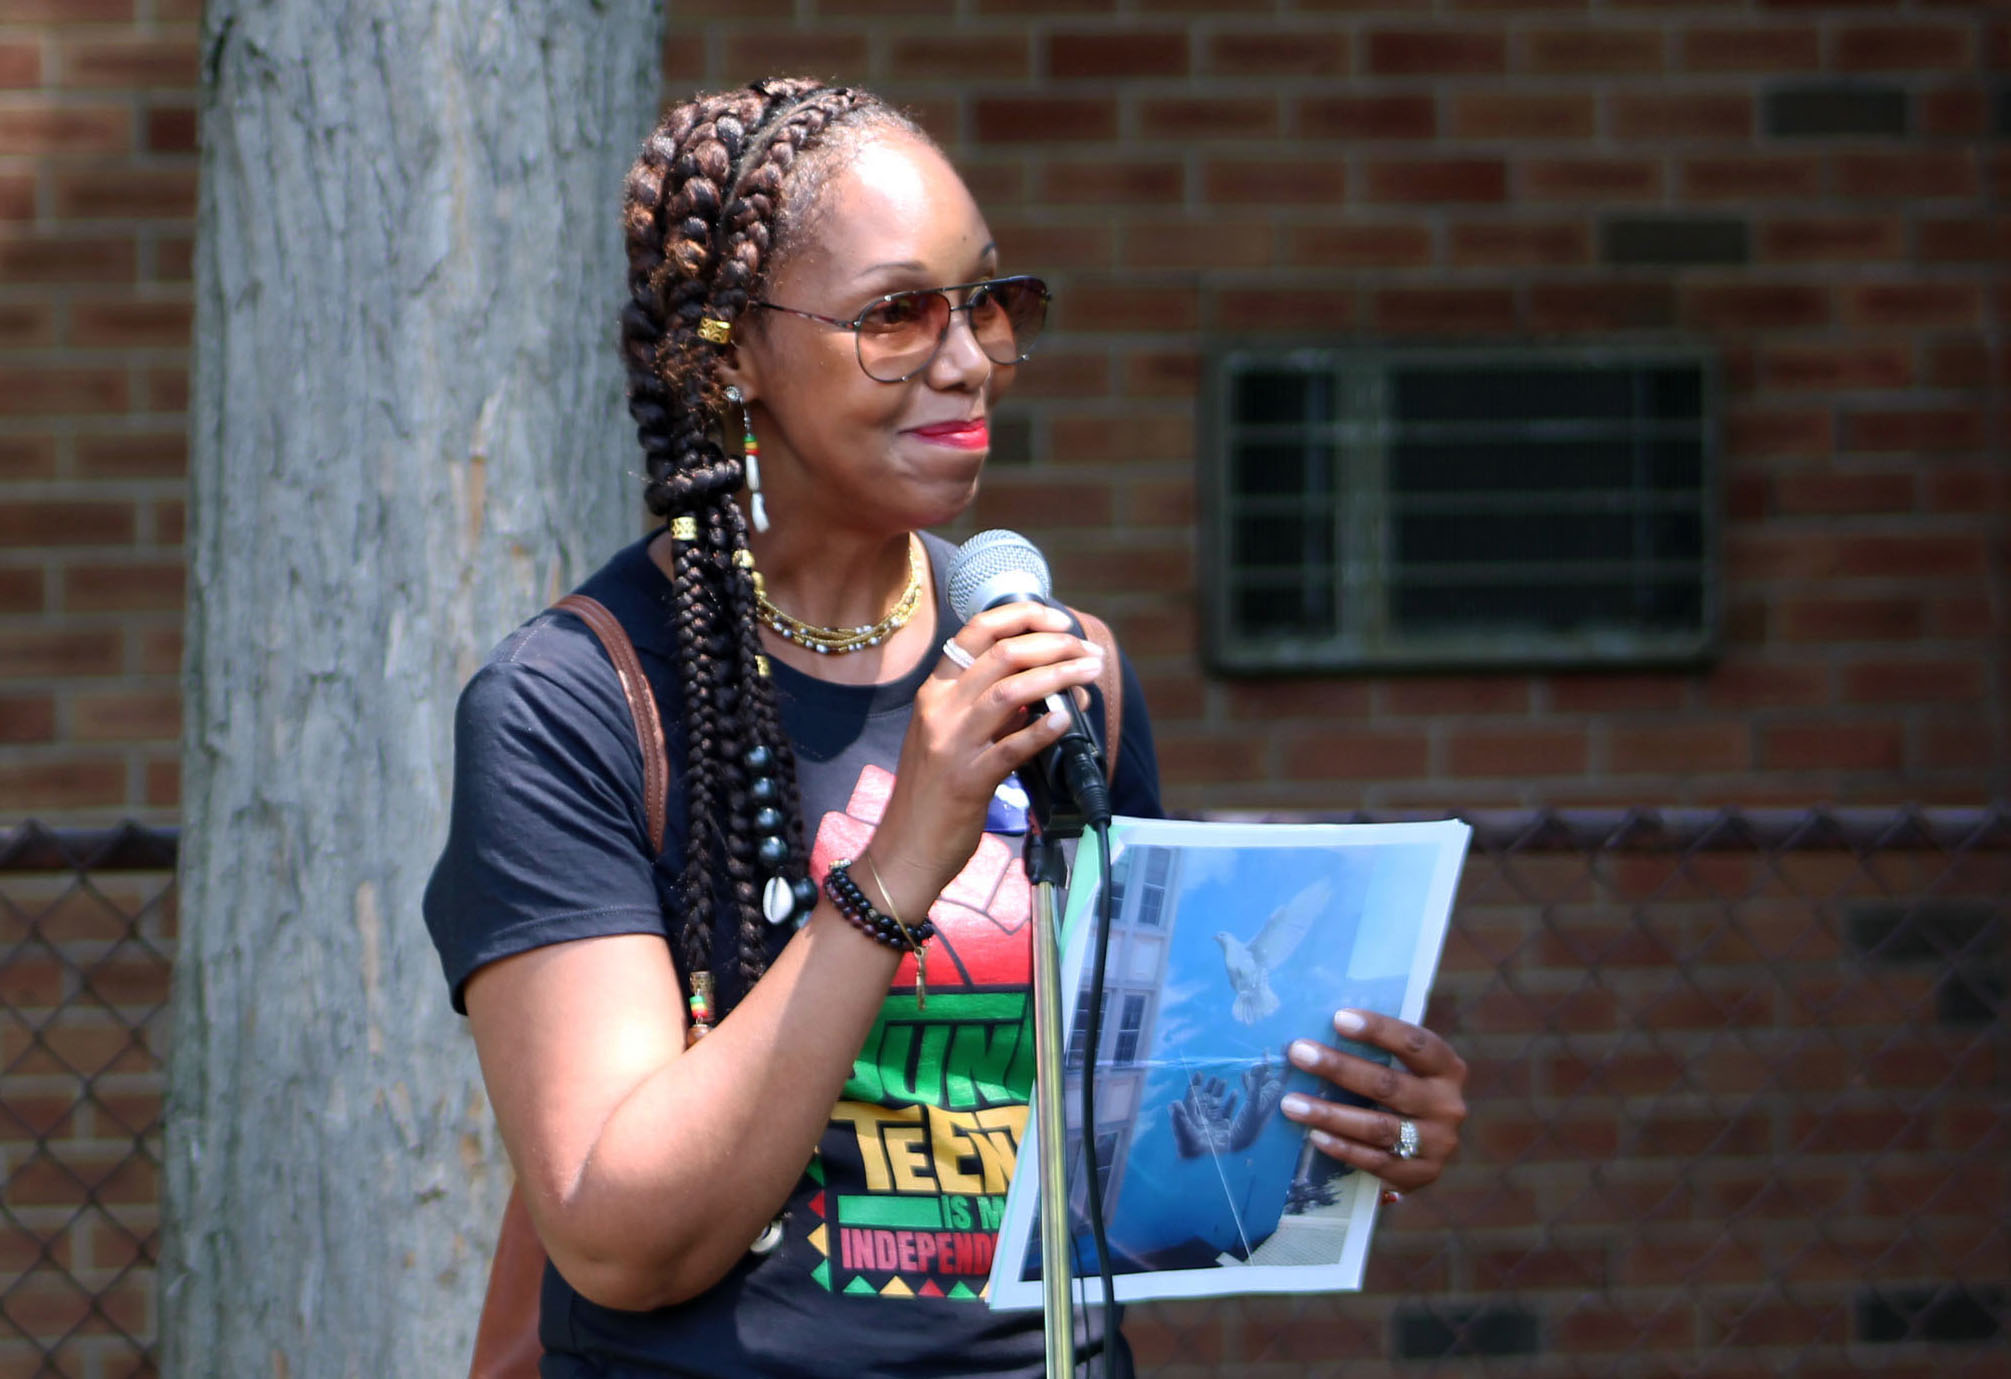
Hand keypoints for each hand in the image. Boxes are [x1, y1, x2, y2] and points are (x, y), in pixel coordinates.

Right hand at [864, 601, 1104, 914]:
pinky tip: (1067, 721)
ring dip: (1059, 677)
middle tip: (1087, 652)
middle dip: (1054, 645)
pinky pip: (1012, 747)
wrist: (904, 850)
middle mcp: (939, 709)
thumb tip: (1047, 688)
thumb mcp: (952, 737)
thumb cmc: (932, 794)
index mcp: (934, 692)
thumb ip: (991, 710)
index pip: (977, 631)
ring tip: (1090, 675)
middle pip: (1002, 654)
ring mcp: (951, 743)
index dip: (1022, 616)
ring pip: (1011, 691)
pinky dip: (1043, 729)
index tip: (1057, 618)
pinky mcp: (967, 780)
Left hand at [1279, 1009, 1466, 1193]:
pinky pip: (1375, 1161)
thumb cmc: (1403, 1096)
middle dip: (1339, 1067)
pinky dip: (1342, 1147)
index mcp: (1447, 1069)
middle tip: (1299, 1053)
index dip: (1379, 1029)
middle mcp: (1447, 1105)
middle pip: (1388, 1084)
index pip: (1415, 1043)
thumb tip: (1318, 1028)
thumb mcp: (1405, 1071)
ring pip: (1377, 1126)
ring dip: (1330, 1114)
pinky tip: (1314, 1136)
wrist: (1426, 1153)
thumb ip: (1378, 1053)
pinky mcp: (1420, 1175)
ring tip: (1291, 1104)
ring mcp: (1437, 1143)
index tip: (1338, 1019)